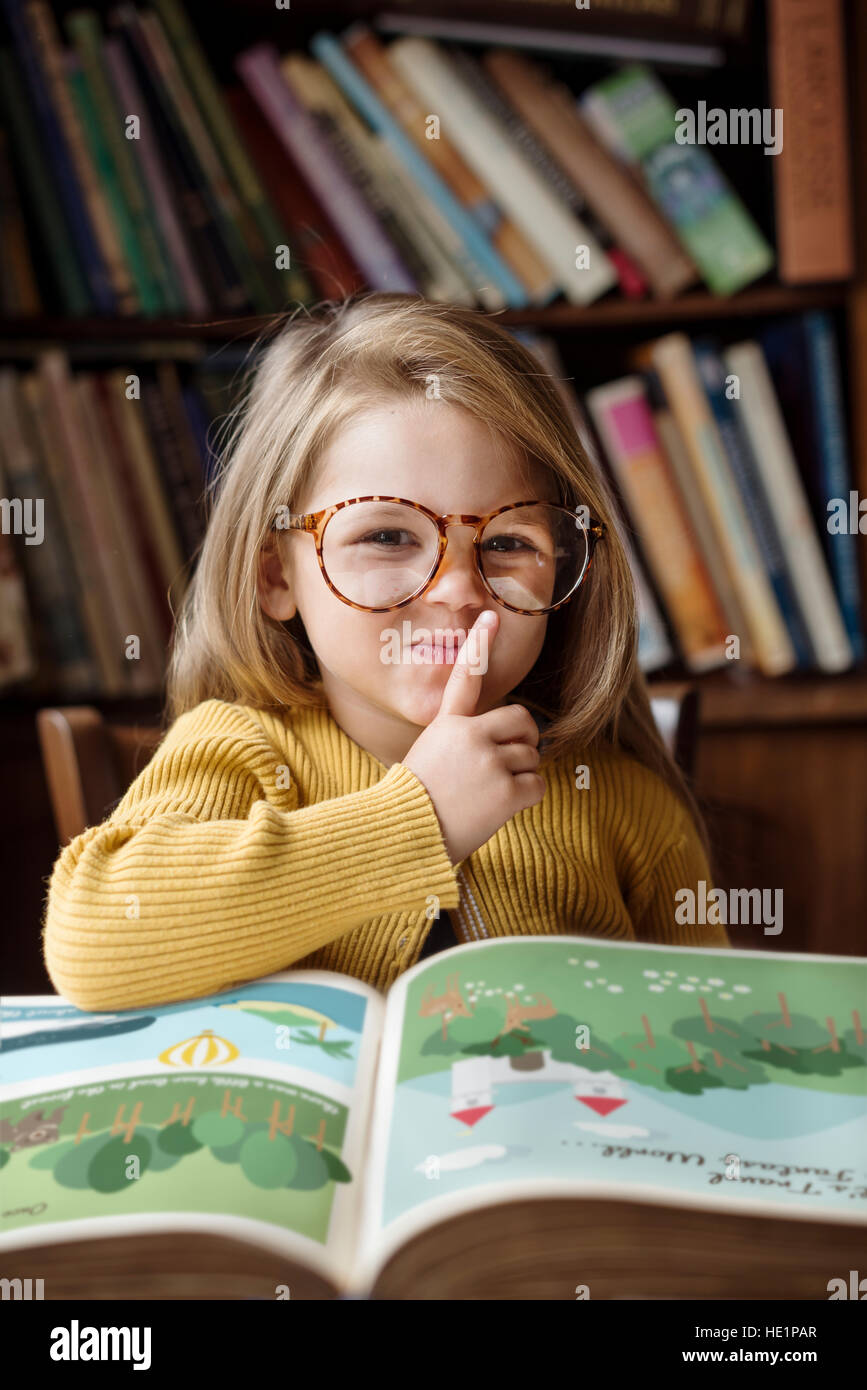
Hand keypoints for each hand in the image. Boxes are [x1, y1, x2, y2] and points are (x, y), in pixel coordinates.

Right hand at [402, 610, 545, 864]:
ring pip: (532, 757)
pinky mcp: (506, 791)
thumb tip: (499, 739)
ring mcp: (490, 762)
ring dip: (521, 776)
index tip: (491, 617)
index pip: (465, 678)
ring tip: (489, 794)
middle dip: (523, 743)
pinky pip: (537, 785)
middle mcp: (470, 736)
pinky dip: (526, 797)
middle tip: (505, 766)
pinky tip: (500, 808)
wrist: (407, 838)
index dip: (478, 646)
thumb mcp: (427, 757)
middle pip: (524, 723)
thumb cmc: (415, 802)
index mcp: (447, 725)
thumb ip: (460, 742)